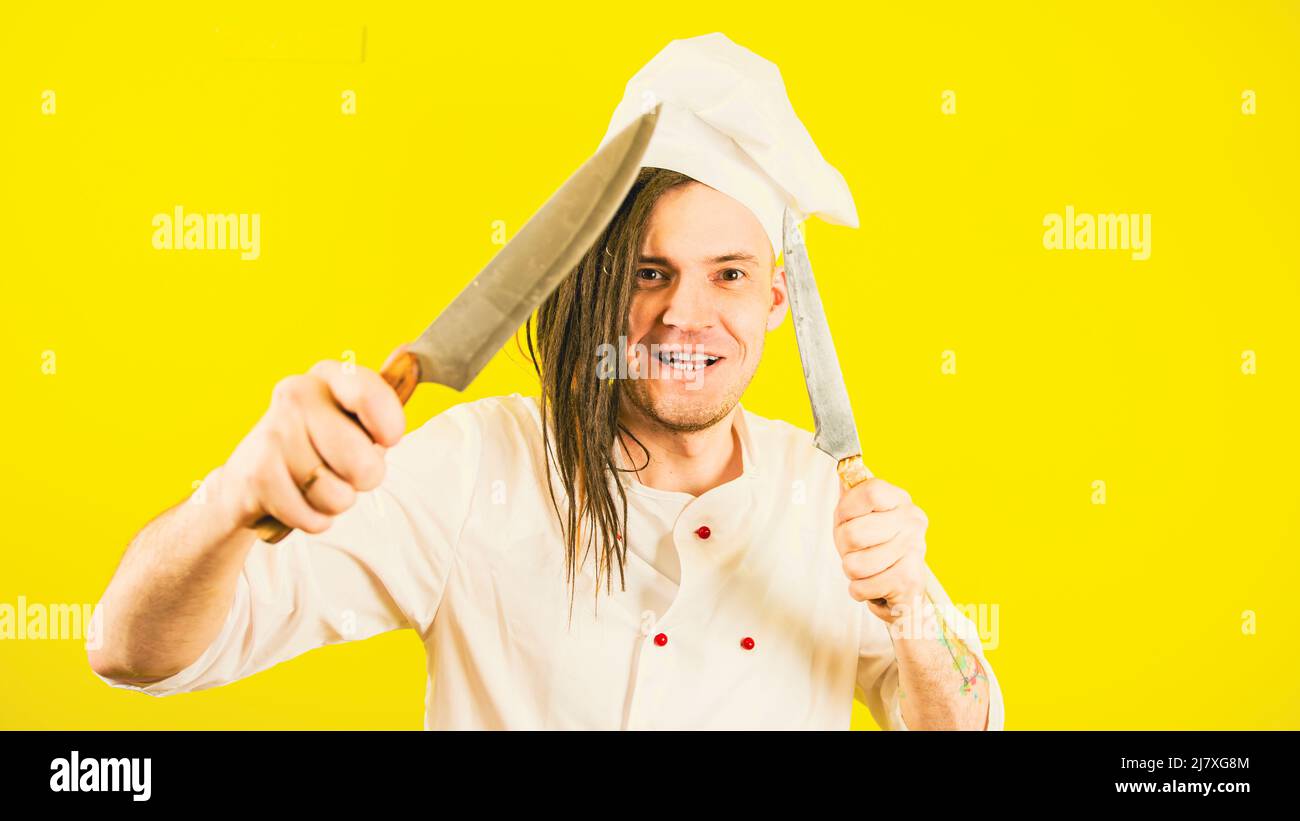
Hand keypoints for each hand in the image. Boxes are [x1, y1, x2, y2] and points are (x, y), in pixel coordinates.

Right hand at [211, 360, 406, 534]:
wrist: (250, 479)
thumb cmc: (318, 447)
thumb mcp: (353, 420)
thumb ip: (381, 400)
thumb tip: (408, 350)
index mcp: (329, 376)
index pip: (370, 395)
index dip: (389, 429)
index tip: (386, 438)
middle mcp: (296, 395)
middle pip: (362, 463)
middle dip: (363, 480)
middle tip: (344, 470)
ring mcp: (272, 433)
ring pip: (336, 495)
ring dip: (334, 502)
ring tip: (316, 484)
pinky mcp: (254, 474)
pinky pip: (310, 517)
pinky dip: (313, 519)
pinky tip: (298, 501)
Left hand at [833, 477, 929, 623]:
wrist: (902, 590)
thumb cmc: (875, 547)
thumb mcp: (860, 516)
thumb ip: (851, 492)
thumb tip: (842, 467)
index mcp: (899, 500)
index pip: (869, 491)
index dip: (846, 509)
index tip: (846, 519)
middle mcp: (912, 522)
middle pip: (853, 534)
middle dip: (844, 548)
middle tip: (856, 551)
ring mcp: (914, 551)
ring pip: (854, 564)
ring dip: (852, 572)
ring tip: (866, 569)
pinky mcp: (910, 581)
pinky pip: (861, 587)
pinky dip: (859, 591)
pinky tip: (874, 585)